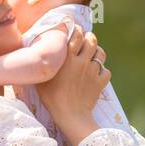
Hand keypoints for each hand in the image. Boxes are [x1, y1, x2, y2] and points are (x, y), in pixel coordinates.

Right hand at [36, 25, 109, 145]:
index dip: (78, 30)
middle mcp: (82, 62)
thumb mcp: (41, 79)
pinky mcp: (100, 83)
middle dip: (90, 38)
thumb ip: (43, 65)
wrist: (70, 115)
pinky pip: (106, 71)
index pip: (77, 35)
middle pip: (92, 40)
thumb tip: (38, 55)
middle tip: (86, 40)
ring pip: (101, 54)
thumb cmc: (52, 98)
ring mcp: (93, 72)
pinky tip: (97, 74)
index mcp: (68, 58)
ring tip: (93, 55)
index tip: (76, 31)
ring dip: (97, 52)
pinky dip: (103, 71)